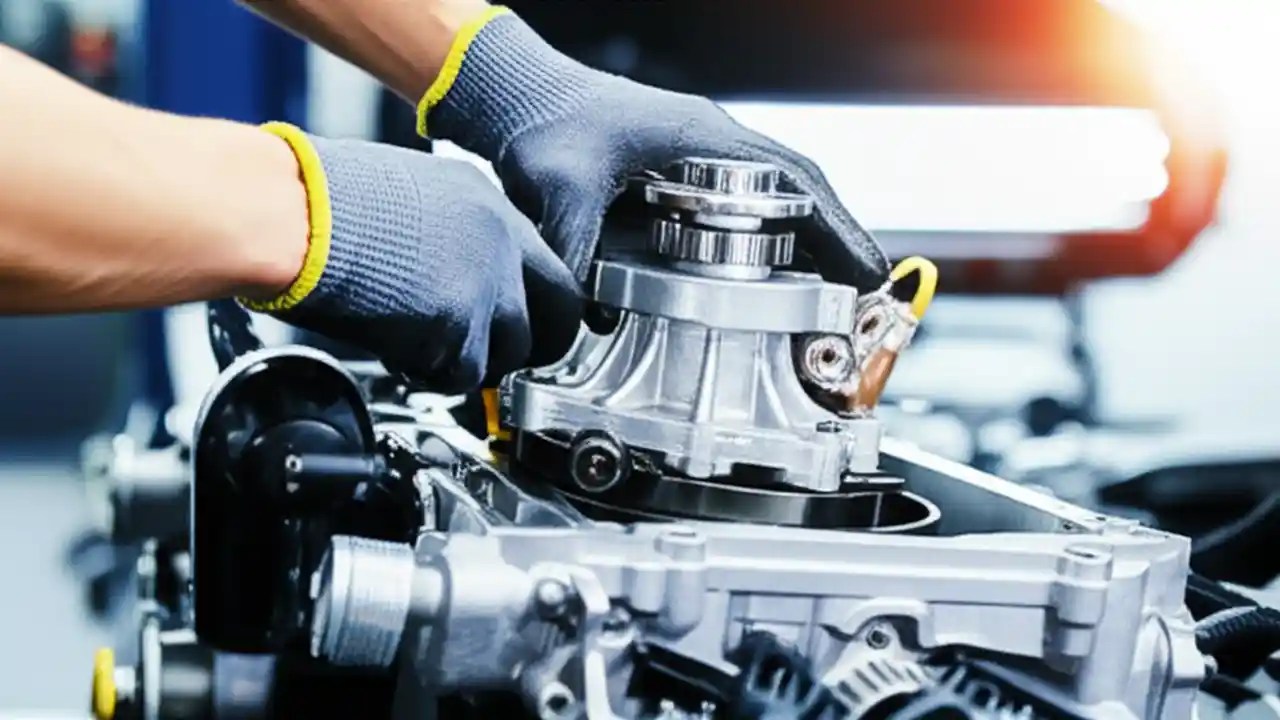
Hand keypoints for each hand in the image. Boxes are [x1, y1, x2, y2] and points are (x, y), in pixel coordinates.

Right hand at [243, 123, 581, 393]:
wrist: (293, 214)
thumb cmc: (319, 201)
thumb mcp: (406, 193)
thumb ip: (446, 234)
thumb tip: (449, 271)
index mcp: (486, 200)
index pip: (543, 261)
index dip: (532, 298)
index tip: (521, 318)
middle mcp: (500, 238)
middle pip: (560, 308)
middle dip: (539, 343)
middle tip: (506, 357)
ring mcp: (485, 282)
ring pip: (513, 351)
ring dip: (475, 363)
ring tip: (429, 353)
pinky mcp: (459, 324)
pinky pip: (465, 374)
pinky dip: (436, 378)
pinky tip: (401, 357)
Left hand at [421, 9, 889, 290]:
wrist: (515, 94)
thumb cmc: (543, 120)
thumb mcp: (559, 188)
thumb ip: (574, 248)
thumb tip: (586, 315)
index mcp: (700, 136)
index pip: (794, 180)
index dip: (837, 228)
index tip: (867, 269)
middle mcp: (710, 141)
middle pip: (798, 190)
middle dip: (834, 239)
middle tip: (860, 290)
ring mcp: (697, 155)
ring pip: (774, 196)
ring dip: (805, 237)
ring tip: (829, 289)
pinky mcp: (678, 173)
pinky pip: (741, 202)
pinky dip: (767, 234)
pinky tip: (767, 272)